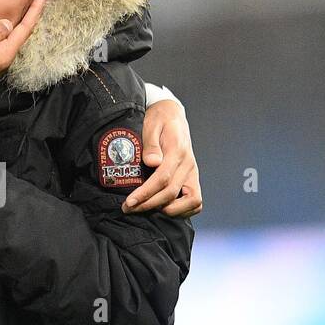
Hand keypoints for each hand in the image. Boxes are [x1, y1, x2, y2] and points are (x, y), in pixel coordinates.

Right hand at [0, 0, 47, 113]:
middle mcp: (3, 62)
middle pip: (21, 36)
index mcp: (4, 55)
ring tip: (25, 10)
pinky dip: (5, 34)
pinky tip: (2, 29)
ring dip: (18, 25)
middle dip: (30, 17)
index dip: (35, 10)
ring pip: (10, 41)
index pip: (25, 28)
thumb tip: (8, 24)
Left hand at [123, 99, 201, 217]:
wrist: (171, 114)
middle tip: (129, 209)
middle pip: (171, 193)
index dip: (145, 194)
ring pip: (191, 201)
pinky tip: (164, 209)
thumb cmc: (159, 120)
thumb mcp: (151, 125)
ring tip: (147, 209)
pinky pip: (196, 201)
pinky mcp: (193, 178)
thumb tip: (152, 162)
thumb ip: (151, 143)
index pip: (163, 179)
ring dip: (169, 210)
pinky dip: (183, 210)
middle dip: (149, 205)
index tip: (129, 202)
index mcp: (177, 151)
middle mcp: (188, 164)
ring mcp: (193, 172)